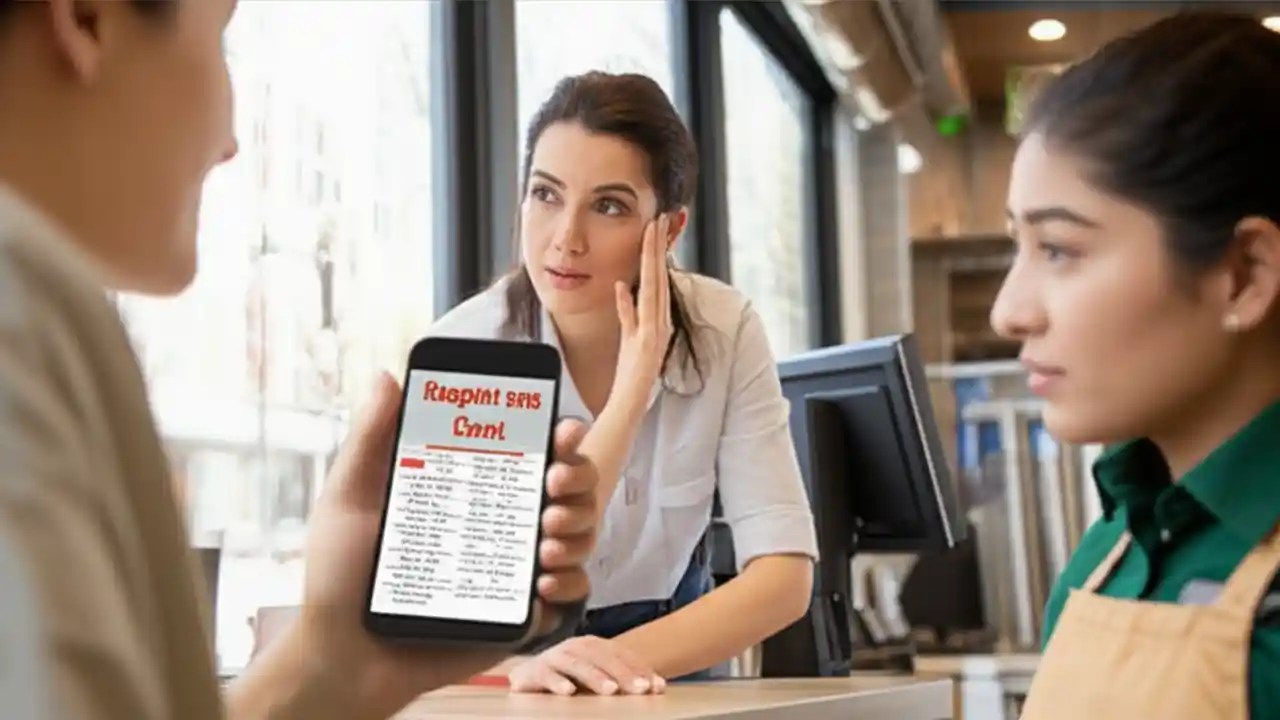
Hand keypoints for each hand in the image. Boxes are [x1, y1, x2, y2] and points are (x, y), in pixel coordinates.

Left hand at [229, 372, 598, 719]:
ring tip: (544, 538)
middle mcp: (499, 523)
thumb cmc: (339, 577)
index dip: (557, 435)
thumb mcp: (349, 498)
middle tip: (553, 481)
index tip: (561, 429)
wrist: (344, 655)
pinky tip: (542, 581)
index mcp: (469, 489)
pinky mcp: (520, 612)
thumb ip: (370, 437)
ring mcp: (513, 567)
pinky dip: (569, 582)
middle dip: (578, 476)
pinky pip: (569, 592)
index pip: (527, 450)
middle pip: (568, 486)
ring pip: (578, 533)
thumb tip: (386, 376)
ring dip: (577, 526)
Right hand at [509, 636, 666, 696]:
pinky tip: (568, 692)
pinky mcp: (535, 671)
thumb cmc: (568, 677)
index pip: (621, 655)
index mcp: (594, 646)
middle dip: (624, 673)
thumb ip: (620, 678)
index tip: (657, 686)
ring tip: (611, 690)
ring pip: (578, 664)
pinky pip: (547, 675)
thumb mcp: (596, 675)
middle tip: (641, 689)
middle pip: (603, 657)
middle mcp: (576, 647)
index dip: (640, 669)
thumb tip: (656, 687)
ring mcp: (555, 657)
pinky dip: (557, 682)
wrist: (528, 674)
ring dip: (595, 677)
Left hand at [611, 214, 673, 414]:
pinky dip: (628, 305)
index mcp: (655, 320)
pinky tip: (622, 287)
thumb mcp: (628, 336)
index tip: (654, 228)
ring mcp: (653, 335)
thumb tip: (620, 287)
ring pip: (653, 292)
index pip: (657, 280)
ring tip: (651, 238)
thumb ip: (625, 312)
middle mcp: (659, 324)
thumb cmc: (630, 372)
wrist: (631, 404)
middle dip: (658, 249)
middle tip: (659, 220)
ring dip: (651, 264)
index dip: (656, 253)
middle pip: (658, 279)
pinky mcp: (645, 348)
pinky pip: (636, 322)